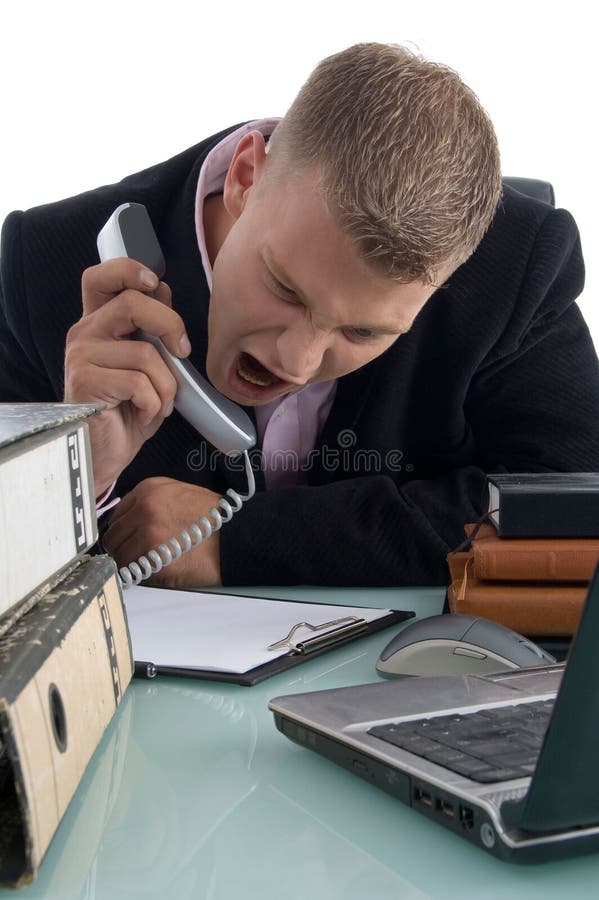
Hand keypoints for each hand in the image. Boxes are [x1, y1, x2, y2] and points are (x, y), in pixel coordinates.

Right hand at [64, 258, 191, 494]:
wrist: (107, 454)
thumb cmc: (129, 410)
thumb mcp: (147, 365)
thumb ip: (152, 329)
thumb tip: (163, 292)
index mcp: (98, 323)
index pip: (102, 276)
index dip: (130, 270)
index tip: (156, 284)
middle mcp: (84, 333)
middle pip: (132, 302)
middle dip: (170, 324)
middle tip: (182, 350)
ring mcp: (81, 357)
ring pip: (145, 352)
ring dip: (167, 384)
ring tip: (159, 403)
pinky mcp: (86, 384)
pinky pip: (139, 383)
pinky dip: (155, 403)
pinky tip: (145, 415)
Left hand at [102, 477, 222, 587]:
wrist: (236, 537)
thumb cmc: (213, 519)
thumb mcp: (179, 493)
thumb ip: (151, 501)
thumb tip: (129, 521)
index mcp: (149, 490)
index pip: (116, 514)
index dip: (122, 529)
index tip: (128, 538)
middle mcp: (145, 509)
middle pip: (113, 536)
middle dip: (122, 547)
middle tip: (135, 555)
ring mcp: (148, 535)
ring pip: (119, 555)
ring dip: (129, 562)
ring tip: (147, 563)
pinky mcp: (154, 559)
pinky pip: (133, 570)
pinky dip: (140, 574)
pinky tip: (154, 570)